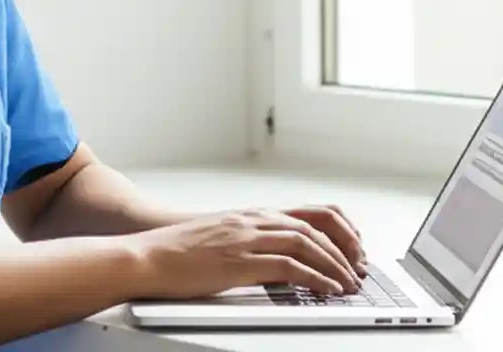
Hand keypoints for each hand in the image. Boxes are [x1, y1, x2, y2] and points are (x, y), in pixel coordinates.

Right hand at [128, 209, 364, 300]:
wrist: (144, 255)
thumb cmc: (174, 252)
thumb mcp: (218, 240)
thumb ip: (247, 244)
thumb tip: (275, 264)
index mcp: (249, 215)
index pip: (307, 212)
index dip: (338, 230)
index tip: (353, 249)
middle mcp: (251, 221)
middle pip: (314, 226)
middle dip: (344, 250)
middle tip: (358, 271)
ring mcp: (245, 238)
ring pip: (306, 244)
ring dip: (334, 266)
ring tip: (348, 285)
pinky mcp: (238, 261)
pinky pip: (288, 267)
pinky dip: (314, 278)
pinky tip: (326, 290)